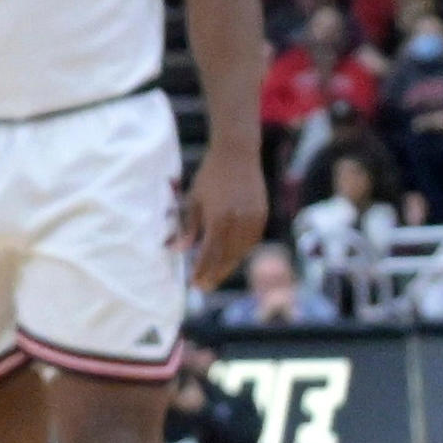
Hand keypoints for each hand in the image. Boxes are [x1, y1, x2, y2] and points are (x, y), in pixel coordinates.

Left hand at [181, 139, 266, 289]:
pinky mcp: (263, 215)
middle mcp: (239, 221)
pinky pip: (252, 241)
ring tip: (215, 276)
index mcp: (219, 219)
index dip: (202, 270)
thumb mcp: (193, 200)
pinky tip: (231, 258)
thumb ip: (188, 227)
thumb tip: (179, 250)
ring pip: (241, 251)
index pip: (210, 253)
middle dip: (215, 274)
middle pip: (227, 256)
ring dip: (228, 265)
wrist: (237, 155)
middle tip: (204, 287)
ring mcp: (254, 219)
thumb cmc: (210, 176)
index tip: (194, 284)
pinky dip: (241, 252)